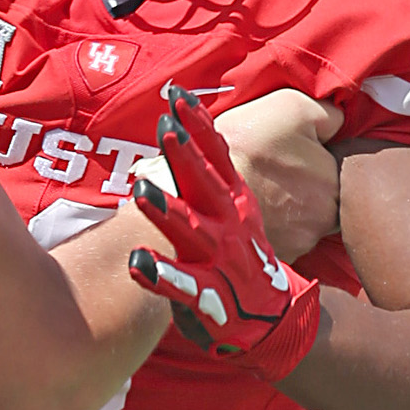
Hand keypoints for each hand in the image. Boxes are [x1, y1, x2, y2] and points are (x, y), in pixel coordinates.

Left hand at [127, 87, 321, 380]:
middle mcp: (230, 223)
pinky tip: (136, 263)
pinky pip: (184, 285)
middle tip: (165, 127)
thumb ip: (210, 172)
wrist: (272, 315)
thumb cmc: (240, 253)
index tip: (176, 94)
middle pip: (207, 183)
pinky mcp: (210, 296)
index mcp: (235, 199)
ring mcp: (221, 259)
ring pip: (192, 230)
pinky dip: (161, 275)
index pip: (217, 153)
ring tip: (140, 190)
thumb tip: (184, 127)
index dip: (197, 123)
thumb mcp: (234, 208)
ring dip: (167, 210)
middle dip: (186, 155)